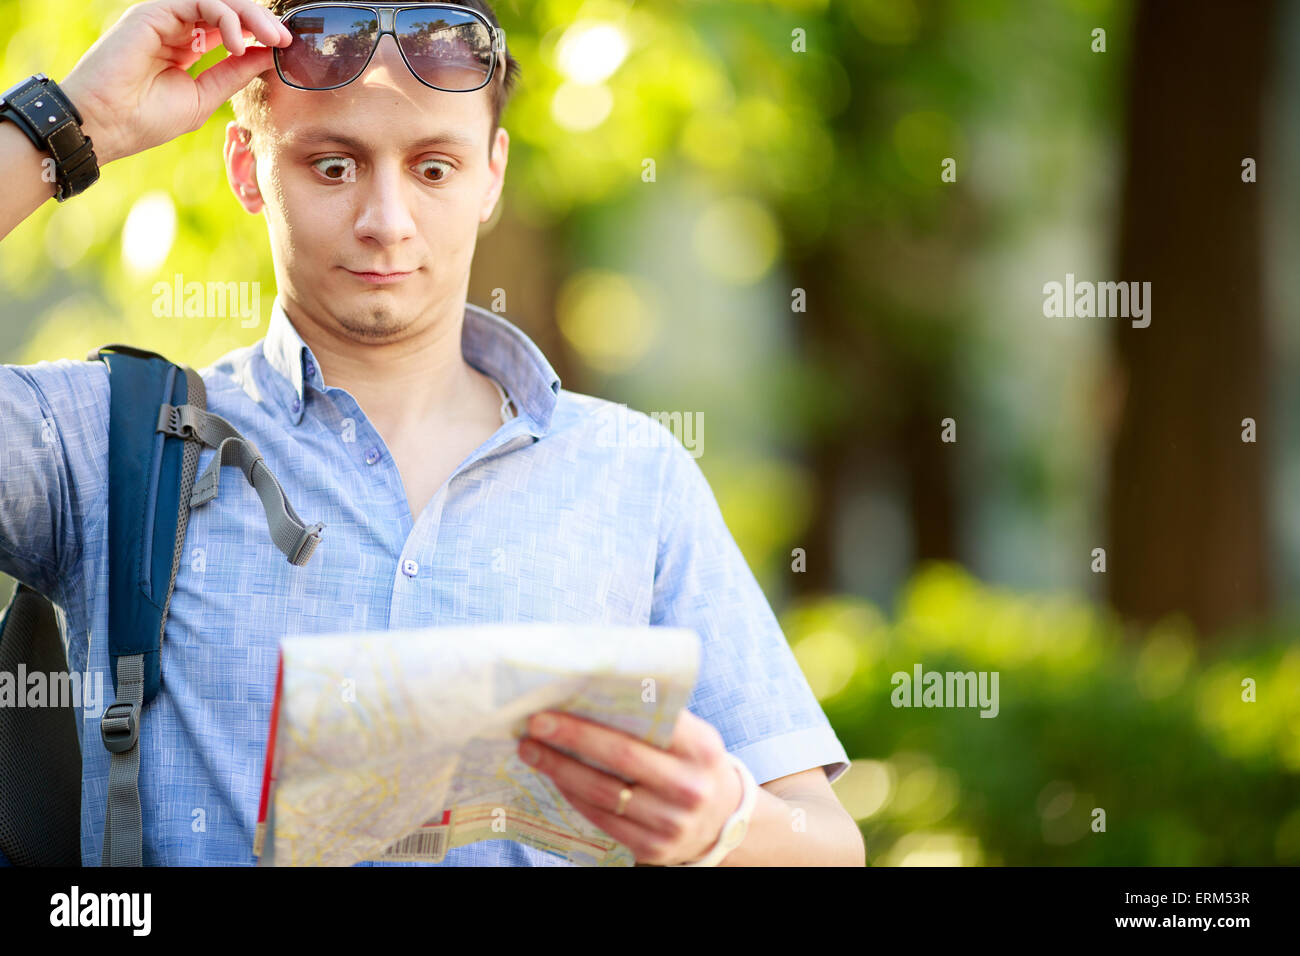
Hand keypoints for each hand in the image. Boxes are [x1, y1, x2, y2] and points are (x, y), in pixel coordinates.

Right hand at [57, 0, 292, 164]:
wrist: (105, 125)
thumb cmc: (146, 118)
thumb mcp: (204, 97)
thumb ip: (234, 74)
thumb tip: (268, 56)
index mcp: (187, 46)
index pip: (230, 28)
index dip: (260, 35)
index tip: (287, 49)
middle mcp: (176, 27)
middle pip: (228, 10)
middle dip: (262, 22)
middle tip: (285, 39)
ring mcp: (164, 17)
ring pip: (217, 0)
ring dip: (250, 16)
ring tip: (271, 40)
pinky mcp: (154, 11)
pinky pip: (200, 1)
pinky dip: (226, 18)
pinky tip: (238, 46)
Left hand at [517, 707, 744, 864]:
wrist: (720, 820)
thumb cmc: (693, 765)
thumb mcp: (692, 736)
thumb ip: (656, 717)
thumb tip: (591, 691)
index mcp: (701, 748)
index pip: (647, 725)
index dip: (599, 716)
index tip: (556, 703)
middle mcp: (689, 787)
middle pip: (620, 758)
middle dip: (571, 738)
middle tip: (535, 724)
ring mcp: (670, 822)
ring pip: (603, 792)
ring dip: (560, 770)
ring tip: (532, 750)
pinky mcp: (652, 848)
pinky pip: (601, 819)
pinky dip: (573, 795)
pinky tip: (555, 778)